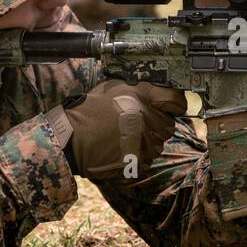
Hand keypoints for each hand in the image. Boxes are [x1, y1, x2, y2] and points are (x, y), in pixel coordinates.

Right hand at [62, 80, 186, 178]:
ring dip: (149, 142)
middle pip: (169, 125)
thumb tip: (161, 92)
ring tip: (127, 137)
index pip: (176, 101)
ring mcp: (141, 138)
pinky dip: (140, 156)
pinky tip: (123, 149)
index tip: (171, 108)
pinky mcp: (136, 158)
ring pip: (159, 144)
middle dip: (157, 126)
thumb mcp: (114, 88)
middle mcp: (144, 115)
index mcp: (141, 95)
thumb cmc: (89, 111)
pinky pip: (148, 159)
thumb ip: (141, 89)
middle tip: (138, 125)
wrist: (70, 137)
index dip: (175, 105)